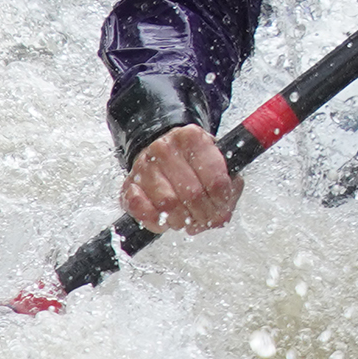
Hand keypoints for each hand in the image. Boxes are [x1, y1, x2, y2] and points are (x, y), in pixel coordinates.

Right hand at [122, 124, 242, 234]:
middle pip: (193, 194)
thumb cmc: (193, 159)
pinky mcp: (128, 184)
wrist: (162, 150)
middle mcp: (165, 148)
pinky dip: (156, 221)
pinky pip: (141, 209)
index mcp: (192, 138)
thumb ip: (229, 187)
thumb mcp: (218, 161)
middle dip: (204, 214)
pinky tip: (166, 221)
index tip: (223, 208)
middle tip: (206, 220)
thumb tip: (222, 218)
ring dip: (181, 220)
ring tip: (188, 220)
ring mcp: (144, 166)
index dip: (222, 202)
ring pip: (168, 204)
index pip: (216, 180)